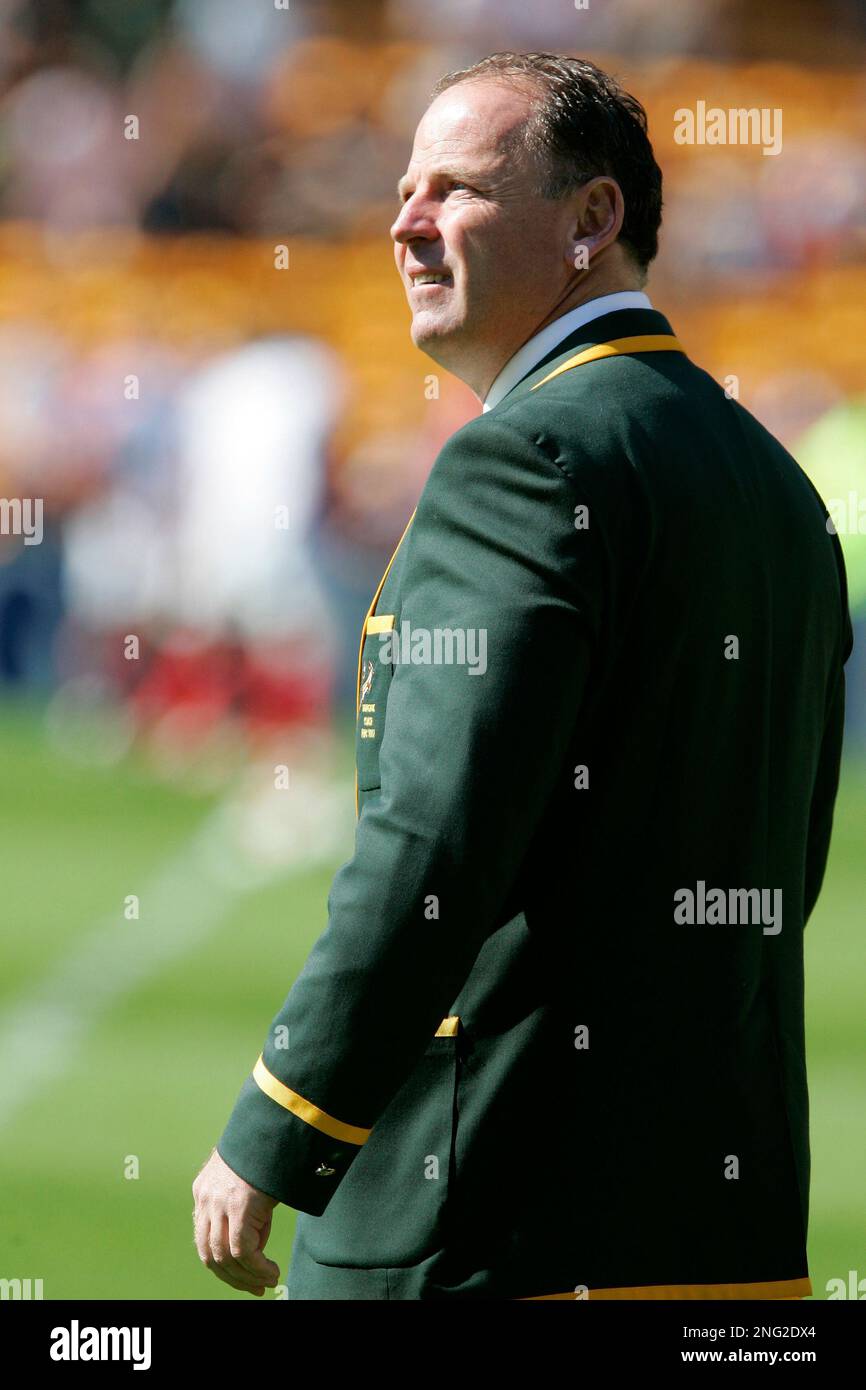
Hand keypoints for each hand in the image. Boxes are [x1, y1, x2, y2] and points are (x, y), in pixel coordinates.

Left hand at [193, 1148, 280, 1295]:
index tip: (241, 1275)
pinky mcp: (238, 1207)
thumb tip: (254, 1246)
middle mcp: (205, 1199)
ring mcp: (219, 1204)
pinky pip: (243, 1251)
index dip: (221, 1263)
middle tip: (254, 1287)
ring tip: (266, 1282)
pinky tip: (271, 1272)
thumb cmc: (266, 1152)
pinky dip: (258, 1267)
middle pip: (209, 1253)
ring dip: (246, 1276)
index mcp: (203, 1191)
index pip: (204, 1239)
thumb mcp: (248, 1183)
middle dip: (232, 1276)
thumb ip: (244, 1212)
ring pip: (225, 1257)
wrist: (274, 1127)